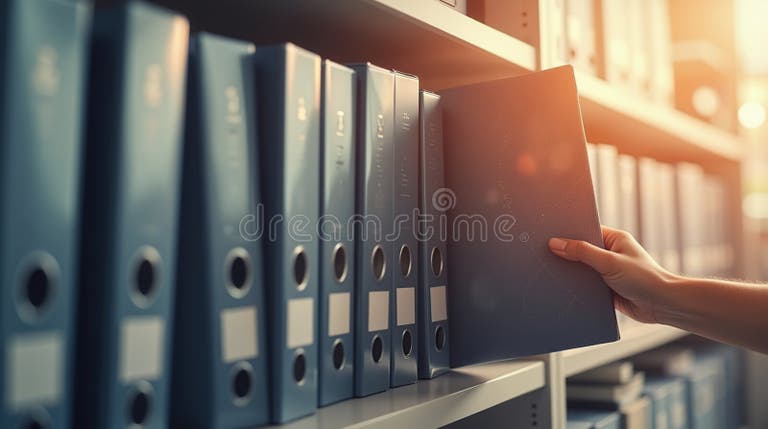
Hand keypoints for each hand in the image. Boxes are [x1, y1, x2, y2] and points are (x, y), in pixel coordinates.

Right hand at [548, 226, 677, 323]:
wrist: (662, 306)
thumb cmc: (643, 279)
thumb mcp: (609, 262)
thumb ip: (582, 252)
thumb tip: (555, 243)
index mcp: (614, 239)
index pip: (586, 231)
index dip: (568, 233)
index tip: (548, 235)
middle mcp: (610, 253)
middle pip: (581, 251)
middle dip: (566, 255)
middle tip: (544, 254)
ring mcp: (607, 271)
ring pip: (582, 269)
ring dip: (571, 273)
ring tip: (549, 272)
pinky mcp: (606, 289)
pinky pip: (586, 285)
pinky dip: (577, 288)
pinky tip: (562, 289)